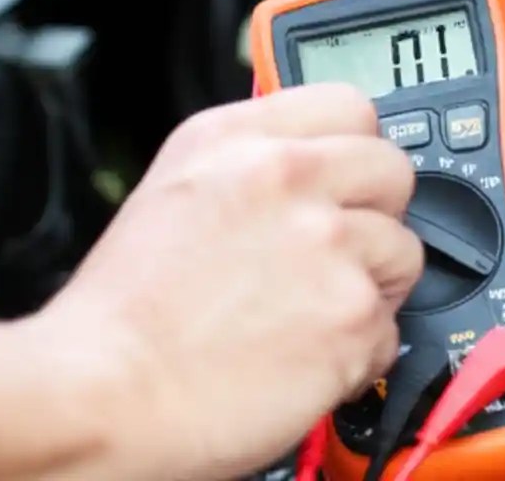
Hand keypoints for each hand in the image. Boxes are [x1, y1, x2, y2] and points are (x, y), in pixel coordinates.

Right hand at [35, 84, 421, 479]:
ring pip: (403, 254)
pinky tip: (303, 358)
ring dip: (368, 290)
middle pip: (393, 172)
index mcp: (238, 139)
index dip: (355, 151)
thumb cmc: (124, 314)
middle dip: (375, 218)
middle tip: (333, 257)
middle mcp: (289, 178)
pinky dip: (357, 354)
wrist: (101, 397)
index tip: (349, 181)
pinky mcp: (353, 314)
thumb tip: (313, 167)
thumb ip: (253, 166)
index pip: (351, 107)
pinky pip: (390, 330)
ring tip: (305, 317)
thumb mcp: (176, 191)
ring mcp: (329, 243)